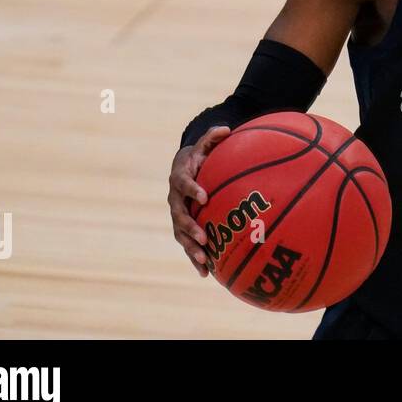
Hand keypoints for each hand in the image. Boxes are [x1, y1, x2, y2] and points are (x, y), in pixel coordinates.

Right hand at [168, 125, 230, 276]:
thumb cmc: (199, 156)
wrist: (184, 168)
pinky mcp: (182, 227)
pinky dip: (195, 258)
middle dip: (190, 227)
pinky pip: (186, 244)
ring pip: (180, 234)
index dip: (192, 190)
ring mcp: (177, 214)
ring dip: (191, 248)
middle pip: (179, 215)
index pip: (183, 183)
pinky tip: (206, 273)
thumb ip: (213, 136)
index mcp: (180, 178)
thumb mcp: (204, 144)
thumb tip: (226, 128)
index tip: (204, 197)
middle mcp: (175, 199)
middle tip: (203, 237)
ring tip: (204, 260)